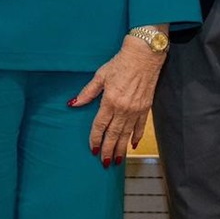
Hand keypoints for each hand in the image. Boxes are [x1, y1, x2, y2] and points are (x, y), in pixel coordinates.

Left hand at [71, 36, 165, 165]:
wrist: (145, 55)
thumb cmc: (121, 62)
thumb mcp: (100, 75)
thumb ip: (87, 92)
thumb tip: (74, 103)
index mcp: (110, 101)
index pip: (100, 125)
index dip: (95, 139)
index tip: (92, 149)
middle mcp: (123, 108)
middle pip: (113, 134)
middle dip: (108, 150)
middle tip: (104, 163)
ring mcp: (136, 109)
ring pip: (126, 134)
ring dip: (121, 148)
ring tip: (116, 160)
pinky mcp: (146, 107)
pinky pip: (140, 127)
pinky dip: (136, 137)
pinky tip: (133, 146)